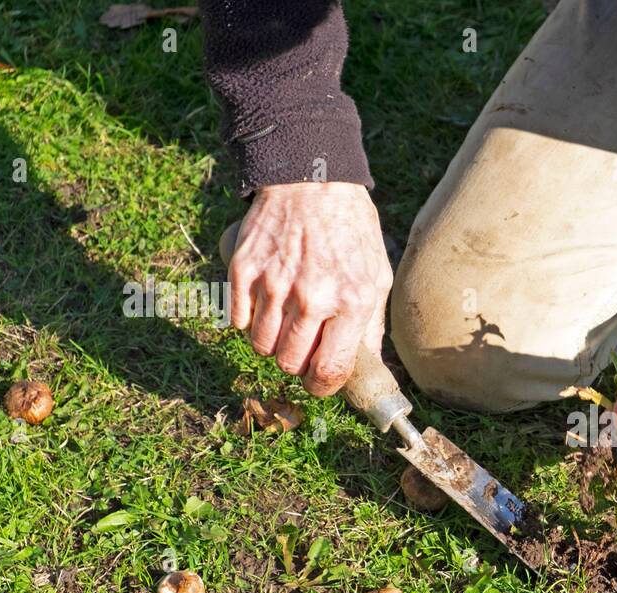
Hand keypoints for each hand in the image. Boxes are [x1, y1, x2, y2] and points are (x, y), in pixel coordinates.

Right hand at [228, 182, 394, 395]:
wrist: (312, 181)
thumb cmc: (351, 231)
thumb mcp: (378, 276)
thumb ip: (372, 325)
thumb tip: (369, 366)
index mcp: (351, 302)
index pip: (329, 370)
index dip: (322, 387)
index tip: (319, 384)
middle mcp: (312, 297)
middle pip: (290, 363)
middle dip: (296, 365)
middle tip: (303, 350)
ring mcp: (274, 284)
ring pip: (261, 346)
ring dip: (271, 345)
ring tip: (284, 328)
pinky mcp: (244, 270)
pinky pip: (238, 320)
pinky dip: (248, 322)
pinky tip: (263, 309)